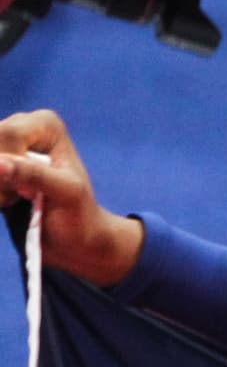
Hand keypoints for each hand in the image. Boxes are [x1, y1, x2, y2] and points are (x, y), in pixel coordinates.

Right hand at [0, 109, 142, 284]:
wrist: (72, 242)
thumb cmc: (78, 217)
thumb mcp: (65, 194)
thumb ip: (34, 175)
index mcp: (45, 124)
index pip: (7, 134)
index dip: (10, 164)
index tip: (30, 191)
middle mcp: (19, 127)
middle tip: (18, 199)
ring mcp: (1, 147)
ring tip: (13, 201)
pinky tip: (5, 203)